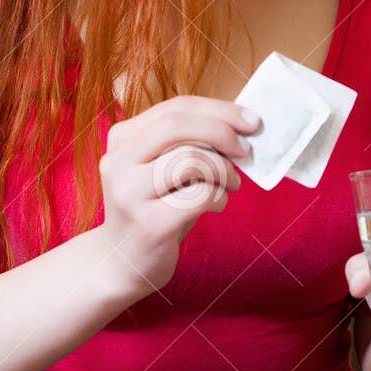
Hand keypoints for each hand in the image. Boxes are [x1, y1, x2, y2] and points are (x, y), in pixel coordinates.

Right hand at [94, 95, 259, 298]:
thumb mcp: (163, 168)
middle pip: (177, 125)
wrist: (122, 262)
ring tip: (231, 184)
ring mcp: (129, 193)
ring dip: (223, 170)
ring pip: (191, 160)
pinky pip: (199, 197)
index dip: (219, 110)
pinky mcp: (148, 224)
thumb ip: (188, 143)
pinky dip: (219, 197)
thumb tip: (240, 125)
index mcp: (122, 138)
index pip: (176, 107)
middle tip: (246, 150)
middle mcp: (118, 161)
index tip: (252, 121)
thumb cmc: (154, 207)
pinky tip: (216, 205)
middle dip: (222, 132)